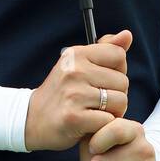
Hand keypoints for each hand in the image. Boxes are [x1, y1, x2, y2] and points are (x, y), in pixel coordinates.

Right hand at [25, 30, 130, 151]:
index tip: (104, 79)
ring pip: (120, 101)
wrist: (32, 119)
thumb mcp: (78, 64)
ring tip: (95, 112)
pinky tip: (90, 124)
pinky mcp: (74, 117)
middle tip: (97, 101)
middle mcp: (74, 71)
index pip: (118, 55)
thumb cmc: (62, 92)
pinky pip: (109, 120)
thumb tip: (127, 34)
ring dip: (113, 112)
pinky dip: (103, 125)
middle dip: (116, 94)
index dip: (118, 70)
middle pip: (123, 81)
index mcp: (76, 54)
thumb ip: (105, 49)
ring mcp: (73, 94)